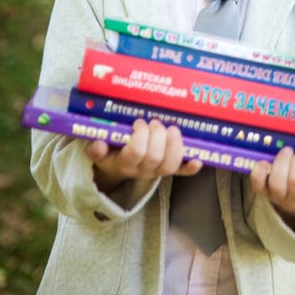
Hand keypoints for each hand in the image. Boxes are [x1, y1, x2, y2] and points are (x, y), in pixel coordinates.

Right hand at [86, 119, 201, 193]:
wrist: (116, 167)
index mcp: (124, 163)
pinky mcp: (168, 170)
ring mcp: (157, 171)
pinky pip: (180, 173)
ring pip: (170, 165)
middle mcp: (142, 170)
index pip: (136, 153)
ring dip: (174, 146)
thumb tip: (98, 145)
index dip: (140, 136)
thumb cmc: (110, 151)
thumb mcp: (99, 150)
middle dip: (158, 136)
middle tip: (156, 122)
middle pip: (155, 158)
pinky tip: (198, 161)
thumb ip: (96, 149)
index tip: (139, 122)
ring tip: (173, 129)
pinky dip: (190, 168)